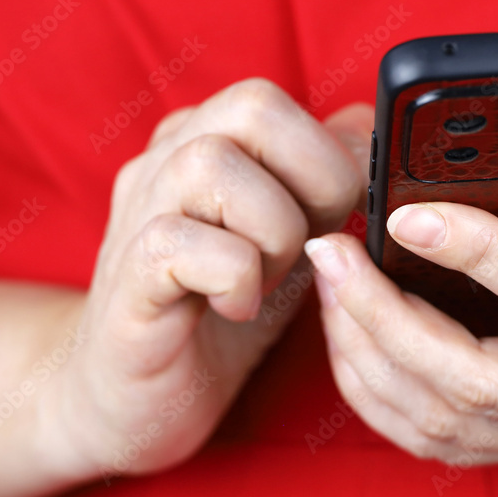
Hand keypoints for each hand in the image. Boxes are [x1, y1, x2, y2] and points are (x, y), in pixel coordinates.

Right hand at [46, 79, 373, 478]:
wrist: (130, 398)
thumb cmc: (217, 310)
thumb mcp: (288, 238)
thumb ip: (323, 182)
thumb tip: (369, 129)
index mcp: (207, 143)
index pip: (278, 99)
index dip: (331, 154)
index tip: (337, 218)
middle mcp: (166, 163)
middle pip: (253, 105)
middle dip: (315, 177)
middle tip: (315, 242)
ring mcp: (139, 216)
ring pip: (211, 165)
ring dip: (274, 230)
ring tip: (270, 278)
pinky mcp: (128, 280)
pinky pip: (176, 243)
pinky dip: (233, 277)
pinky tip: (237, 308)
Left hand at [306, 145, 497, 463]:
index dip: (482, 253)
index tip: (410, 214)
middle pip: (468, 381)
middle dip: (384, 317)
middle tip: (332, 253)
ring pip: (439, 420)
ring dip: (369, 355)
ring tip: (331, 285)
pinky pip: (437, 439)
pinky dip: (380, 396)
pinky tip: (353, 341)